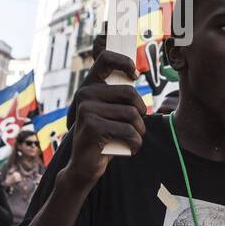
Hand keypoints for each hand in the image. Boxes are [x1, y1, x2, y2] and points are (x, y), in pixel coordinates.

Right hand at [63, 55, 145, 185]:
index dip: (124, 62)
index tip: (135, 75)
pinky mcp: (92, 127)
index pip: (106, 58)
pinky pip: (129, 131)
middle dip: (141, 112)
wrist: (84, 167)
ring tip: (132, 140)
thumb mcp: (110, 113)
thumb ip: (118, 96)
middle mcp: (85, 94)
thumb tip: (134, 74)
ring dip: (139, 132)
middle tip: (137, 127)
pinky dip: (135, 143)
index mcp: (89, 87)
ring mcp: (87, 110)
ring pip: (132, 114)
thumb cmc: (104, 138)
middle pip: (130, 93)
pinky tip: (129, 149)